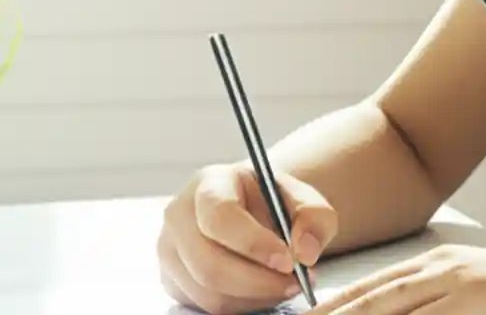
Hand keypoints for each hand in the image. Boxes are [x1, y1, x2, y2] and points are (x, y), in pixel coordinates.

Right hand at [158, 162, 338, 314]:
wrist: (250, 210)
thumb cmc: (274, 203)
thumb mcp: (303, 199)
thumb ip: (315, 217)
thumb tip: (305, 252)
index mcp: (210, 184)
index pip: (220, 216)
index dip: (253, 244)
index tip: (289, 261)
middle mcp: (179, 216)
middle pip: (209, 264)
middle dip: (259, 282)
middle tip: (295, 283)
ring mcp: (170, 251)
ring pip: (209, 292)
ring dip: (255, 297)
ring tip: (287, 285)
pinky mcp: (173, 281)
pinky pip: (207, 306)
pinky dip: (243, 305)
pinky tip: (265, 291)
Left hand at [306, 245, 485, 314]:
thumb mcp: (475, 292)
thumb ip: (437, 302)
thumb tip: (404, 310)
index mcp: (439, 263)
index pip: (374, 286)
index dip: (337, 304)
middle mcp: (441, 269)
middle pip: (373, 298)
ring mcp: (455, 287)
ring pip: (389, 310)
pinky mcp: (470, 304)